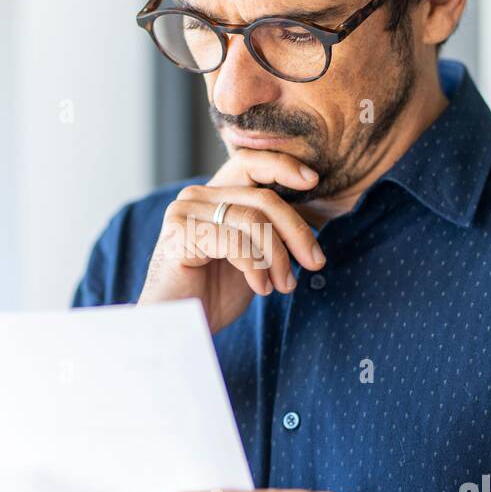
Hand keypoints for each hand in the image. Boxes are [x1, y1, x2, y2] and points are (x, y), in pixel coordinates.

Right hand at [137, 150, 326, 333]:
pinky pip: (235, 242)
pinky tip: (260, 288)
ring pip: (254, 220)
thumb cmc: (212, 295)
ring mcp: (184, 213)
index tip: (313, 182)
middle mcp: (195, 197)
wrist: (175, 328)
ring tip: (284, 286)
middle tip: (315, 262)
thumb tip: (311, 221)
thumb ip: (270, 232)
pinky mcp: (180, 235)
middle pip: (263, 198)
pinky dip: (256, 267)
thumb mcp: (251, 258)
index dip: (283, 166)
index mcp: (212, 195)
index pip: (249, 163)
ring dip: (279, 257)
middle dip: (297, 231)